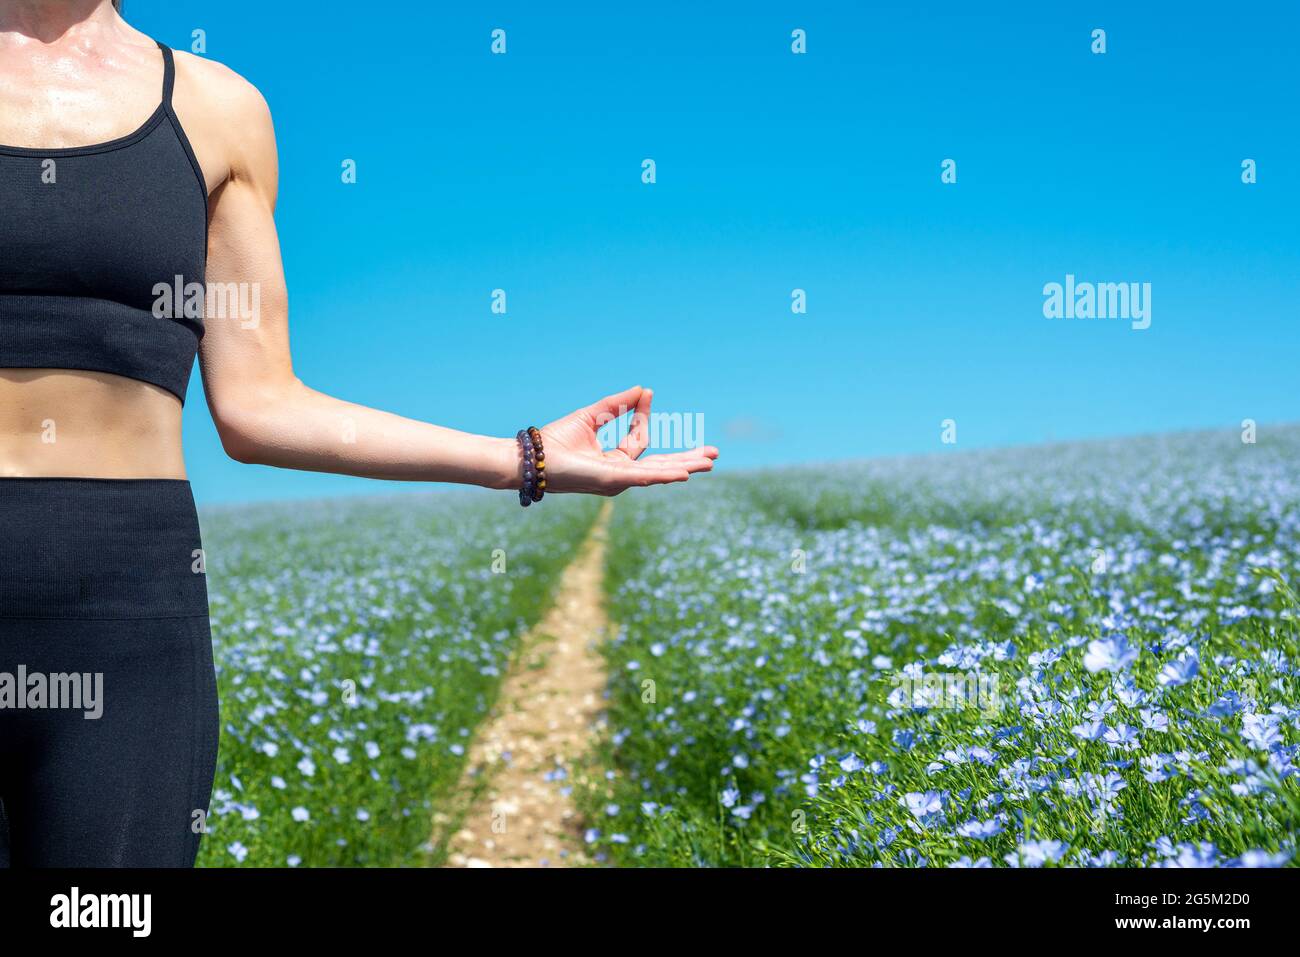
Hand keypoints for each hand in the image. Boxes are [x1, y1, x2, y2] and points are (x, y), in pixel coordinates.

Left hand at [539, 386, 717, 495]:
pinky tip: (683, 474)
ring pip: (659, 473)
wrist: (533, 457)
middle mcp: (620, 474)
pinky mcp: (613, 481)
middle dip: (687, 460)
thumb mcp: (591, 416)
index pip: (640, 439)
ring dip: (685, 467)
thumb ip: (617, 405)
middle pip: (661, 465)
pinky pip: (643, 477)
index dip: (645, 416)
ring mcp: (619, 480)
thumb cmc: (556, 442)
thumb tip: (642, 389)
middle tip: (713, 455)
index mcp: (614, 461)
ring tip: (709, 463)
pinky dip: (664, 475)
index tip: (647, 393)